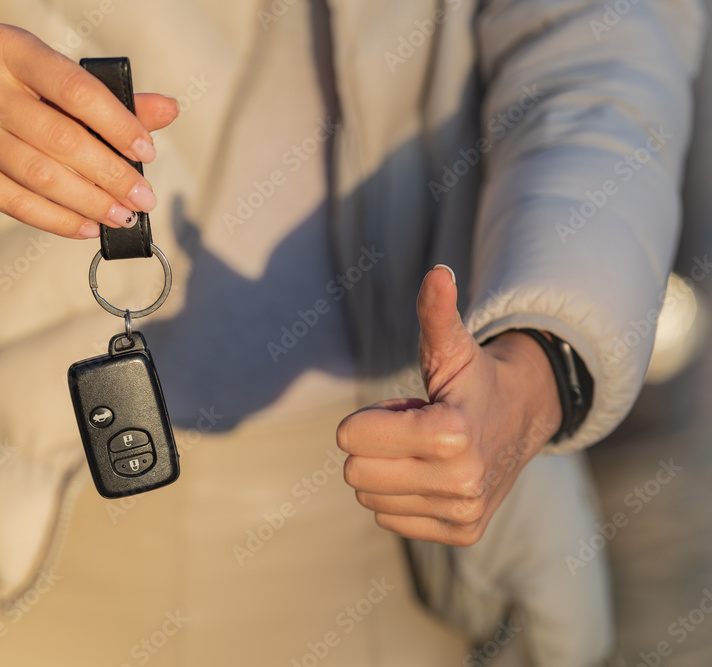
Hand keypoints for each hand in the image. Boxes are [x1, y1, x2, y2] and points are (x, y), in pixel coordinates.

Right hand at [0, 24, 179, 238]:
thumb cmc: (14, 90)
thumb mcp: (53, 80)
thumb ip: (110, 96)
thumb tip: (169, 110)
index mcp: (9, 47)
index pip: (75, 88)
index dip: (117, 123)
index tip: (147, 152)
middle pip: (59, 139)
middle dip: (110, 174)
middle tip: (143, 198)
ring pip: (38, 175)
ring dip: (89, 202)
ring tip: (122, 215)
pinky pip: (14, 202)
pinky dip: (57, 219)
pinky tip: (87, 226)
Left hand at [337, 266, 561, 545]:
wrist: (522, 420)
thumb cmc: (471, 379)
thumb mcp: (451, 346)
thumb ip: (436, 313)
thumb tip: (437, 273)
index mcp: (451, 435)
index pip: (350, 439)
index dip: (366, 420)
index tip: (405, 410)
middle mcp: (461, 482)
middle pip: (355, 473)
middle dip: (373, 445)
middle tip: (412, 430)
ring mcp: (462, 512)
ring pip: (369, 498)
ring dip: (387, 472)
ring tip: (425, 451)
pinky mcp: (462, 533)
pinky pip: (387, 519)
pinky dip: (400, 496)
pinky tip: (432, 474)